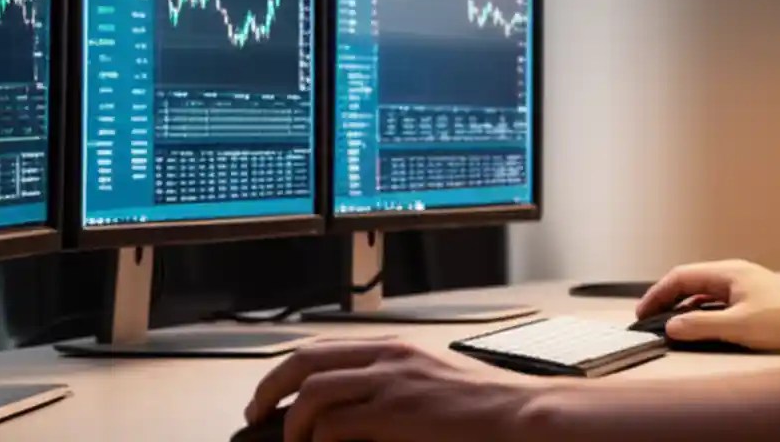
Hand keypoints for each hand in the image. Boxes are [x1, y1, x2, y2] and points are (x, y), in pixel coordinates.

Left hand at [245, 339, 545, 441]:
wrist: (522, 414)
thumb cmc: (486, 405)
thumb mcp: (432, 379)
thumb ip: (395, 381)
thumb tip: (358, 403)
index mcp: (393, 347)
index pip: (322, 347)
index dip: (287, 368)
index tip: (271, 391)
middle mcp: (387, 356)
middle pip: (305, 360)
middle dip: (270, 386)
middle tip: (257, 413)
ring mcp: (391, 382)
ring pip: (313, 391)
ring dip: (292, 420)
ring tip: (290, 441)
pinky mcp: (397, 412)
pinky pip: (337, 423)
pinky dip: (319, 439)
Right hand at [636, 259, 779, 351]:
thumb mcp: (739, 326)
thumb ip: (701, 325)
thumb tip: (670, 326)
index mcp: (728, 272)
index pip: (680, 276)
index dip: (656, 294)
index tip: (642, 313)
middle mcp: (735, 275)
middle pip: (689, 282)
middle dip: (666, 299)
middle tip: (649, 318)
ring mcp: (746, 286)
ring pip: (703, 292)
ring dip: (683, 307)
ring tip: (669, 324)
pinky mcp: (755, 300)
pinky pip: (717, 302)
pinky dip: (700, 312)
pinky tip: (699, 327)